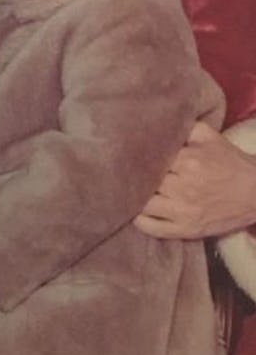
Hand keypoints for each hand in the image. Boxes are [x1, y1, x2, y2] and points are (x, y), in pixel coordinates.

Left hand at [134, 121, 255, 238]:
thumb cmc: (229, 161)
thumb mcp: (208, 135)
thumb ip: (182, 128)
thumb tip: (156, 123)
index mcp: (188, 162)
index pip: (150, 158)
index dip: (138, 156)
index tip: (128, 153)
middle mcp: (184, 188)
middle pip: (145, 182)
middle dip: (135, 176)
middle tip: (124, 171)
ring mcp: (184, 213)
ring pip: (145, 206)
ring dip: (135, 198)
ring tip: (129, 190)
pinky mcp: (187, 231)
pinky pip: (154, 229)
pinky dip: (140, 221)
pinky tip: (136, 211)